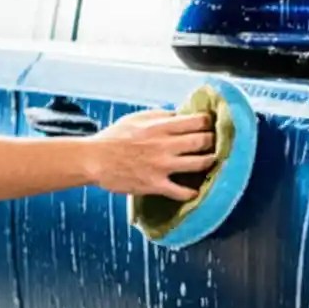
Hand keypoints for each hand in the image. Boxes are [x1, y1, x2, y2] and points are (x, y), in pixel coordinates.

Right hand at [83, 109, 216, 200]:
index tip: (211, 125)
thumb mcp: (136, 119)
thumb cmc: (113, 138)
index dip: (209, 123)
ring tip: (211, 162)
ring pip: (199, 164)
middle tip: (215, 144)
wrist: (93, 160)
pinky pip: (181, 191)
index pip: (197, 122)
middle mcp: (164, 145)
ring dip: (209, 163)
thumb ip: (159, 116)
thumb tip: (180, 114)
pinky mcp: (155, 184)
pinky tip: (195, 190)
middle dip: (213, 142)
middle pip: (203, 141)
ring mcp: (161, 166)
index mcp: (160, 127)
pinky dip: (192, 192)